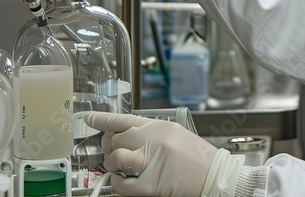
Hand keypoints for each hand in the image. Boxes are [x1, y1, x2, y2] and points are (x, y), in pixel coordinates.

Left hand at [84, 112, 244, 196]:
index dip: (103, 119)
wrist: (216, 177)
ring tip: (124, 169)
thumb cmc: (197, 159)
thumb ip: (151, 133)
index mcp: (161, 126)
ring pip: (116, 158)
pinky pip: (121, 183)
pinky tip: (127, 182)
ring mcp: (152, 161)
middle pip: (116, 139)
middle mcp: (155, 140)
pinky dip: (119, 184)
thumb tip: (122, 137)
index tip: (88, 118)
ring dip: (114, 165)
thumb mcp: (176, 135)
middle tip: (117, 155)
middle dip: (113, 149)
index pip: (124, 119)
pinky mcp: (151, 185)